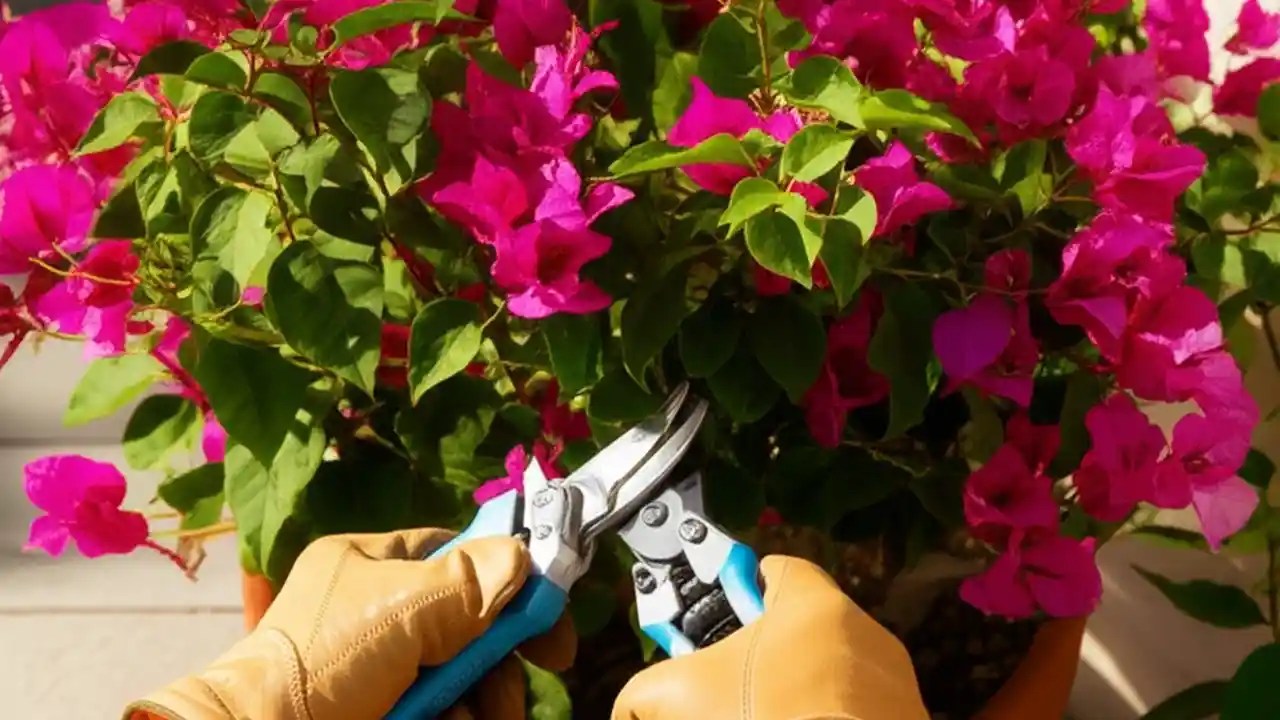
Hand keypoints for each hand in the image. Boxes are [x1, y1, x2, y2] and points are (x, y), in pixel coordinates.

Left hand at [125, 529, 574, 719]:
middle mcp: (378, 611)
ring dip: (488, 697)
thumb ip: (470, 579)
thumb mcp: (401, 607)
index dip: (509, 576)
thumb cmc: (321, 665)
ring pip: (465, 675)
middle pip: (472, 622)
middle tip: (537, 672)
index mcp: (371, 563)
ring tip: (486, 717)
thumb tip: (523, 556)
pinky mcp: (387, 710)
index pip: (458, 552)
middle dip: (503, 654)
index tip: (549, 610)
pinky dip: (463, 717)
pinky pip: (447, 707)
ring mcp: (380, 669)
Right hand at [612, 555, 928, 719]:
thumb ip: (646, 690)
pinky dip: (828, 718)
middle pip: (798, 625)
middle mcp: (865, 631)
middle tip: (726, 686)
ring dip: (797, 688)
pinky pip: (857, 710)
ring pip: (830, 671)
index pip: (773, 568)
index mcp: (815, 603)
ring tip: (766, 715)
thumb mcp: (679, 696)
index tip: (714, 622)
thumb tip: (632, 708)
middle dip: (760, 653)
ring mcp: (893, 681)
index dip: (735, 591)